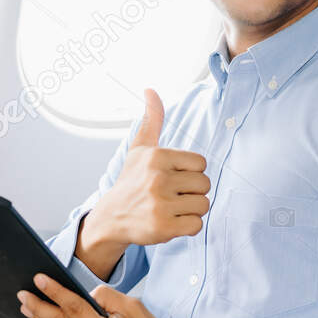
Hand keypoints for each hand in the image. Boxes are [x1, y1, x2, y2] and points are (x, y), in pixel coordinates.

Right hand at [78, 90, 209, 273]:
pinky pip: (196, 225)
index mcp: (157, 157)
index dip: (190, 173)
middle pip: (205, 184)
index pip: (201, 163)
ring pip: (203, 205)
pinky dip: (187, 227)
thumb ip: (151, 119)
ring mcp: (160, 204)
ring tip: (170, 208)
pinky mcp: (163, 228)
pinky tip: (170, 222)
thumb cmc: (132, 180)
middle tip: (171, 195)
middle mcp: (158, 179)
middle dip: (192, 192)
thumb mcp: (139, 148)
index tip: (172, 178)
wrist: (112, 217)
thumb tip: (150, 89)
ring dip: (190, 210)